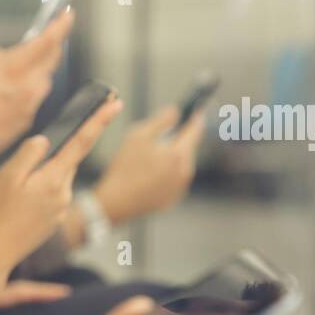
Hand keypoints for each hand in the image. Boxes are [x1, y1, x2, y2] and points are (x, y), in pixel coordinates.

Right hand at [0, 10, 75, 172]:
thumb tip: (9, 55)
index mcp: (14, 68)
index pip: (47, 41)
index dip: (60, 26)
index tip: (68, 16)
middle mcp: (29, 86)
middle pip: (52, 59)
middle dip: (51, 47)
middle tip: (46, 40)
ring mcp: (31, 104)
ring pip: (44, 80)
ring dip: (36, 72)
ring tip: (15, 76)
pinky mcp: (29, 119)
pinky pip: (34, 98)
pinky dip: (26, 92)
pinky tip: (7, 98)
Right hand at [0, 96, 123, 276]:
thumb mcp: (6, 176)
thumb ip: (29, 153)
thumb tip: (45, 142)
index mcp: (54, 180)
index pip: (82, 142)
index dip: (99, 120)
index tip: (115, 102)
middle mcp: (63, 196)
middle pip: (65, 162)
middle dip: (50, 158)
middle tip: (20, 172)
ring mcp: (58, 212)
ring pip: (55, 180)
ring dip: (39, 178)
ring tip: (8, 194)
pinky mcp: (51, 224)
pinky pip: (48, 198)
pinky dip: (35, 195)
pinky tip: (13, 207)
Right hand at [93, 104, 205, 224]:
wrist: (116, 203)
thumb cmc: (125, 167)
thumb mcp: (139, 135)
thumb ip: (160, 120)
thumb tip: (175, 111)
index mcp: (179, 154)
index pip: (195, 131)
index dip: (196, 119)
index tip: (198, 112)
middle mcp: (185, 172)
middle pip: (187, 149)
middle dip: (179, 141)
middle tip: (163, 136)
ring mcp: (179, 189)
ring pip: (180, 166)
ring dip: (171, 159)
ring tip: (149, 159)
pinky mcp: (171, 200)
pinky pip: (172, 182)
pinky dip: (165, 175)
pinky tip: (147, 175)